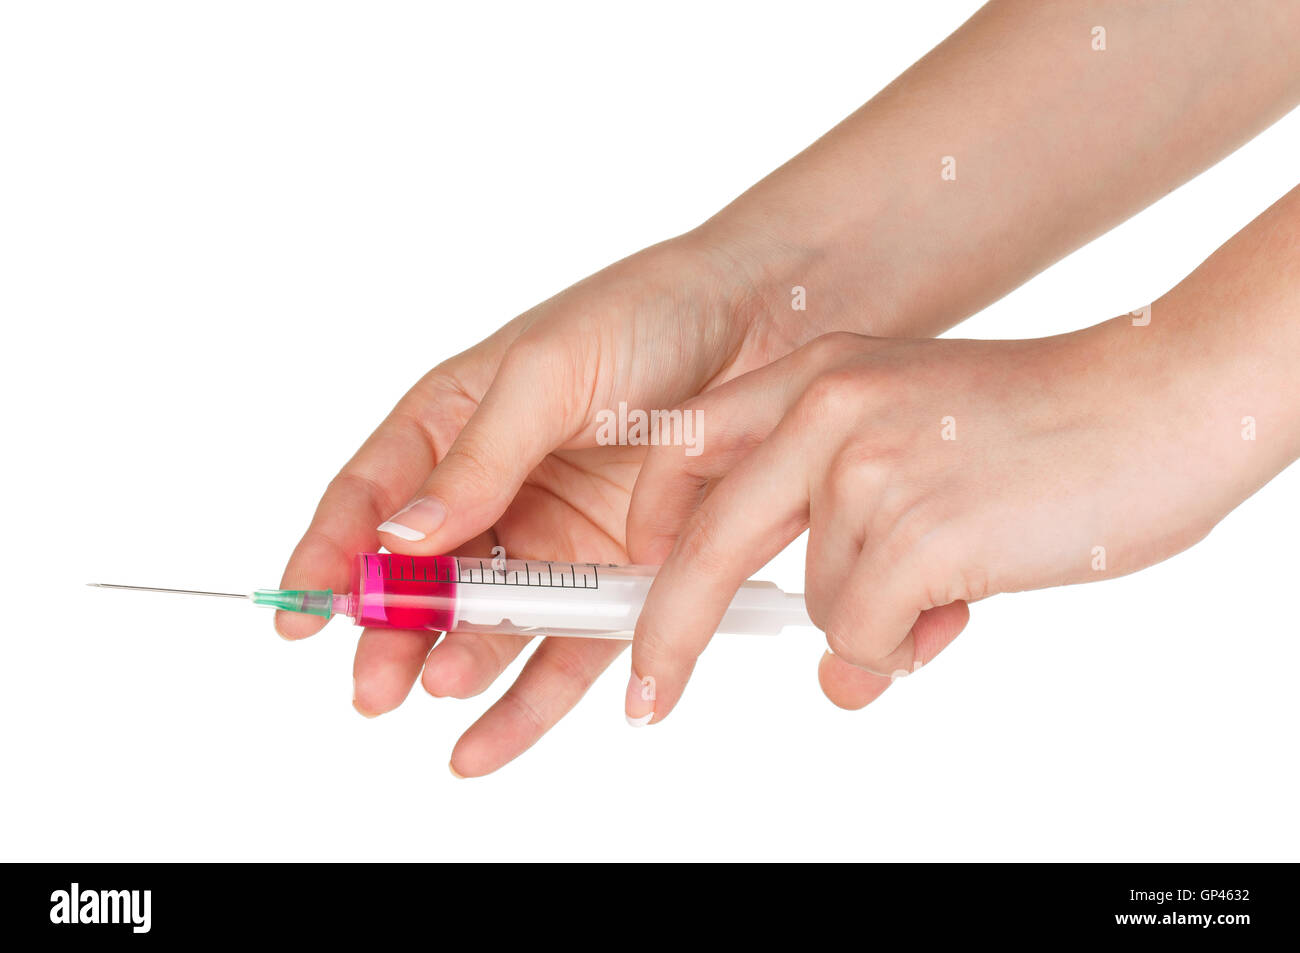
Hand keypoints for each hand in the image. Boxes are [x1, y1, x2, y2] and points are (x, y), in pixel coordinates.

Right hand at [277, 234, 809, 775]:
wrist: (766, 325)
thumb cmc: (646, 318)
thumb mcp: (549, 373)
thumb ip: (478, 459)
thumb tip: (398, 537)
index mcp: (454, 423)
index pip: (372, 495)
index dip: (330, 554)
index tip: (299, 614)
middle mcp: (496, 489)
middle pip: (424, 576)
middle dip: (393, 632)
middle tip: (373, 685)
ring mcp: (556, 539)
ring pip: (489, 621)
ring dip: (458, 662)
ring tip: (439, 692)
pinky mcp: (618, 578)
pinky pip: (566, 648)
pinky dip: (529, 699)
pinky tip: (486, 739)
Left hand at [624, 320, 1267, 722]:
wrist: (1158, 404)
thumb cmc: (1045, 426)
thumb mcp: (914, 429)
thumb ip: (852, 526)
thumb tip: (836, 669)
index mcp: (816, 375)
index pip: (686, 448)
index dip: (656, 524)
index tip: (641, 578)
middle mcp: (825, 410)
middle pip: (706, 542)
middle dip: (670, 631)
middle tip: (651, 698)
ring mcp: (867, 469)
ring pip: (820, 604)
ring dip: (877, 620)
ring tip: (953, 581)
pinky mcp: (915, 533)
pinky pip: (864, 637)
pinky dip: (903, 647)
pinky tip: (961, 605)